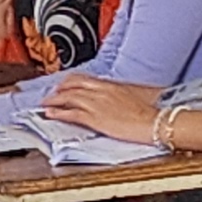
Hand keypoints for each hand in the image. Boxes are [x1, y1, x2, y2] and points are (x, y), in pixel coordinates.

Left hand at [43, 77, 161, 142]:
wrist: (156, 122)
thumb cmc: (152, 111)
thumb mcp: (140, 95)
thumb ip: (127, 93)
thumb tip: (126, 94)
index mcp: (112, 85)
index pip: (84, 79)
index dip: (70, 82)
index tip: (65, 86)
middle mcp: (101, 92)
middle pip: (72, 85)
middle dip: (59, 89)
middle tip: (52, 94)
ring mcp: (96, 104)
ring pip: (67, 97)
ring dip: (53, 100)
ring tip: (45, 104)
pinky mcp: (94, 119)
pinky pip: (71, 114)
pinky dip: (58, 113)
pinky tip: (50, 114)